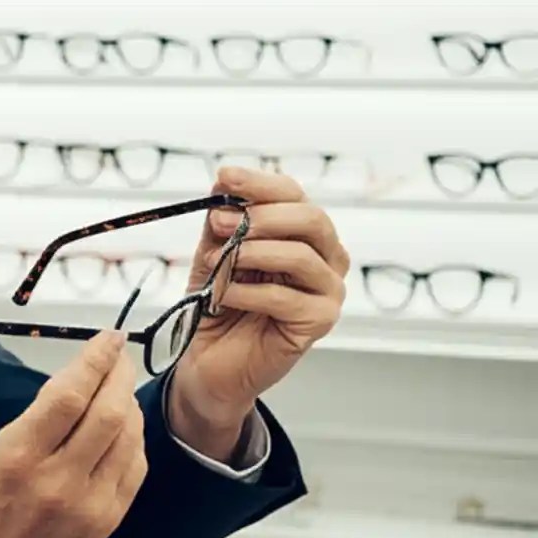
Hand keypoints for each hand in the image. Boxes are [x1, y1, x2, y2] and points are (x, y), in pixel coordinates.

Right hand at [0, 330, 146, 537]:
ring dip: (129, 403)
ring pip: (128, 436)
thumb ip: (42, 414)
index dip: (94, 359)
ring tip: (120, 389)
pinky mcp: (109, 520)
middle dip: (120, 374)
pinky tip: (124, 428)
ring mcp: (89, 503)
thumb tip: (82, 376)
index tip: (106, 338)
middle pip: (108, 411)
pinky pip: (135, 467)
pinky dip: (134, 438)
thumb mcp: (0, 449)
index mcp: (20, 455)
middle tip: (120, 356)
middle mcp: (57, 480)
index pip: (69, 394)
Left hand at [169, 167, 350, 461]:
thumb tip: (224, 180)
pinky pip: (286, 298)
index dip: (260, 183)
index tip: (225, 177)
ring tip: (216, 262)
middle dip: (260, 217)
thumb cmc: (218, 301)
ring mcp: (328, 291)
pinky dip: (247, 291)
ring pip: (300, 256)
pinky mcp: (319, 323)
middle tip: (217, 224)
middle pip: (310, 220)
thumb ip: (223, 220)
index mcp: (304, 233)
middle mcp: (326, 258)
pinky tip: (222, 294)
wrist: (209, 360)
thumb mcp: (214, 251)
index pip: (294, 195)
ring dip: (250, 253)